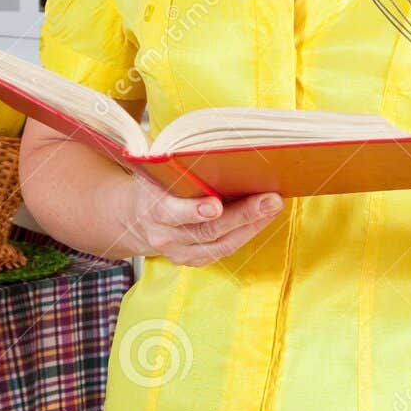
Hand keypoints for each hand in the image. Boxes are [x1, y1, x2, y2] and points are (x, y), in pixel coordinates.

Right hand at [129, 171, 282, 267]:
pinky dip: (247, 232)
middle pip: (207, 230)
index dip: (194, 211)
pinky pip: (225, 249)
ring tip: (274, 206)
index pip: (172, 213)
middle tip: (271, 200)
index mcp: (152, 209)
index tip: (216, 206)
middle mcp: (165, 236)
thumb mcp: (158, 172)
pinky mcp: (195, 260)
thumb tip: (221, 151)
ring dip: (253, 225)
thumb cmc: (155, 186)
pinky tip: (264, 217)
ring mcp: (181, 252)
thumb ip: (179, 165)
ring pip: (222, 243)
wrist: (136, 219)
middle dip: (243, 215)